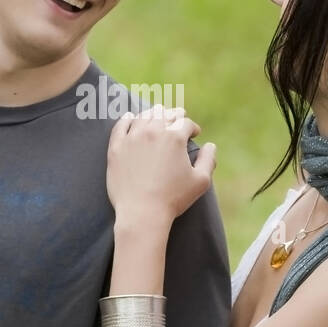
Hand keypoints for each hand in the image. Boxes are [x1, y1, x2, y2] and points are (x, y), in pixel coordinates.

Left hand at [107, 106, 215, 229]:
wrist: (142, 213)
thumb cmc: (173, 199)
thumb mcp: (201, 181)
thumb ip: (209, 160)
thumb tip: (211, 145)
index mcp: (175, 137)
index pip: (185, 123)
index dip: (193, 127)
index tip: (194, 132)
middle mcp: (153, 132)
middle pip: (165, 114)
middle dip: (175, 114)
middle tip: (178, 116)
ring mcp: (132, 138)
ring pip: (144, 117)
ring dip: (154, 113)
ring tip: (158, 114)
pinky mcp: (116, 148)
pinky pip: (121, 125)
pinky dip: (128, 118)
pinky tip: (132, 117)